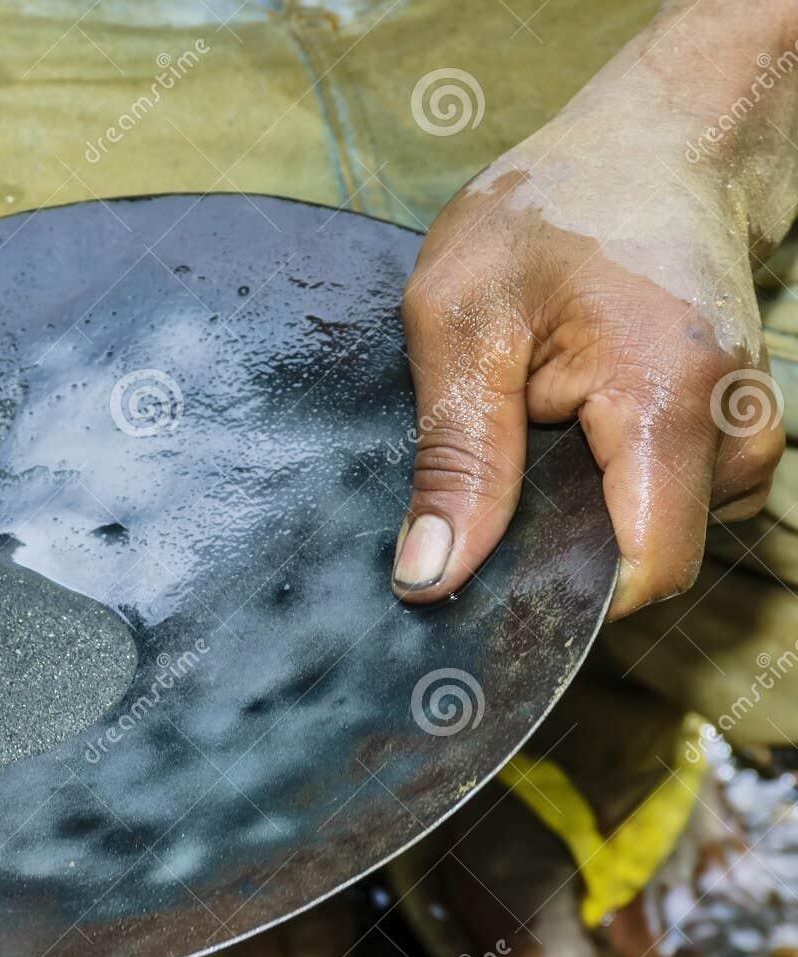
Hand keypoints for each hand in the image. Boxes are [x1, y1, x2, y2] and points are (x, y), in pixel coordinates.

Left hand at [392, 5, 793, 618]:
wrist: (652, 139)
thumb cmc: (550, 209)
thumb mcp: (463, 321)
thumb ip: (456, 457)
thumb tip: (429, 578)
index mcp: (670, 401)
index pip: (648, 571)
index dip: (566, 601)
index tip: (487, 591)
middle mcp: (734, 424)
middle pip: (654, 559)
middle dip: (568, 557)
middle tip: (486, 501)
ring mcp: (742, 422)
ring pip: (663, 529)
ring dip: (587, 515)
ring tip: (527, 443)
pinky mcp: (729, 419)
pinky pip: (672, 493)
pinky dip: (612, 485)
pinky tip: (562, 437)